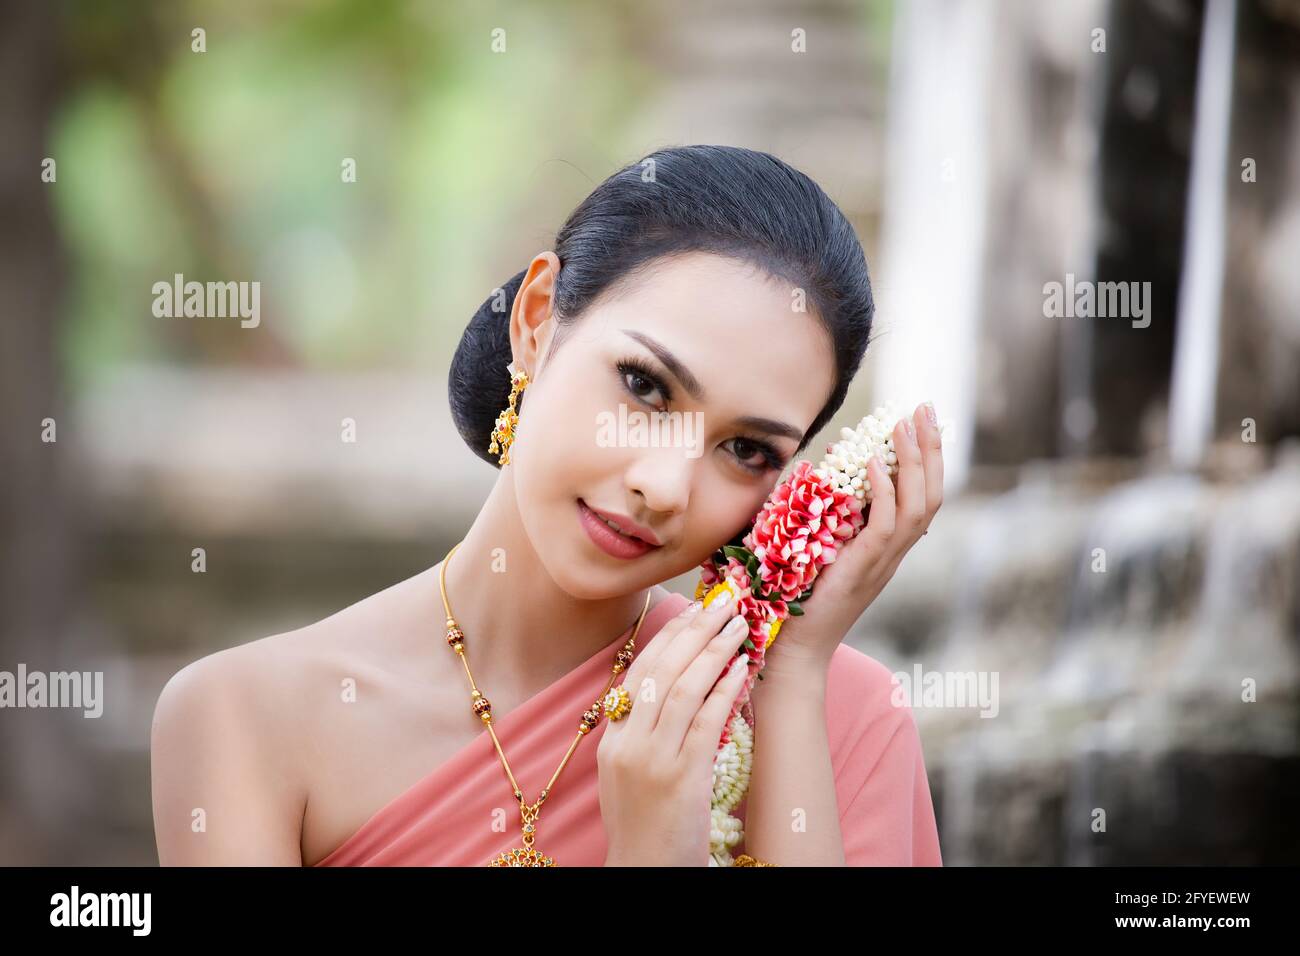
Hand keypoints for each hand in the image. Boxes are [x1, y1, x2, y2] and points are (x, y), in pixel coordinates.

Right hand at [597, 588, 753, 865]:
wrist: (643, 874)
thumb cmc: (644, 827)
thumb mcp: (628, 775)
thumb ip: (643, 734)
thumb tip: (674, 692)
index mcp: (611, 740)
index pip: (639, 674)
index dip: (668, 638)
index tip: (692, 612)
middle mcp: (627, 743)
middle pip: (661, 671)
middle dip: (693, 631)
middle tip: (721, 603)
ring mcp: (652, 760)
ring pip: (684, 689)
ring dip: (715, 651)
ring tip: (739, 625)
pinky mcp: (681, 778)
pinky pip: (706, 722)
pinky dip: (725, 690)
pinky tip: (742, 670)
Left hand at [770, 402, 944, 668]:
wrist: (794, 650)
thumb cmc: (798, 600)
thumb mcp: (819, 548)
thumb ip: (829, 517)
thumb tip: (822, 472)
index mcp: (887, 548)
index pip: (922, 496)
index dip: (926, 459)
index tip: (920, 421)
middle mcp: (893, 554)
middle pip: (930, 495)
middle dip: (930, 449)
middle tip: (924, 409)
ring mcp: (882, 564)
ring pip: (916, 507)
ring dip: (912, 462)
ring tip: (904, 425)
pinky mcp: (862, 570)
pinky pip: (884, 527)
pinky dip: (882, 492)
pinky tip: (873, 465)